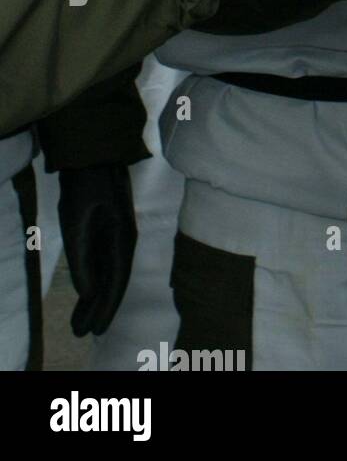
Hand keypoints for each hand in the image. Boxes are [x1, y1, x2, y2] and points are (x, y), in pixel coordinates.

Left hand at [58, 164, 136, 336]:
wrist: (93, 158)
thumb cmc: (85, 188)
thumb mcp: (77, 224)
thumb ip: (82, 260)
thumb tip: (89, 292)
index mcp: (123, 240)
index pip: (117, 282)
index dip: (107, 308)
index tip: (97, 331)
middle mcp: (124, 241)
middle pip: (114, 282)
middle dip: (100, 308)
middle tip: (82, 333)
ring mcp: (117, 236)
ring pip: (108, 274)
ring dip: (95, 297)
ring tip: (79, 321)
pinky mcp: (107, 232)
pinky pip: (102, 263)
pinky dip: (94, 281)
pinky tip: (85, 293)